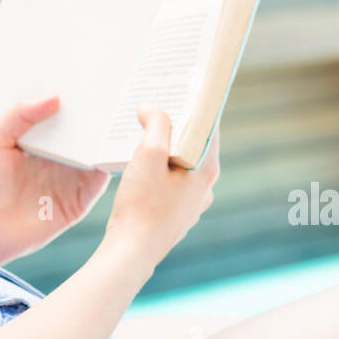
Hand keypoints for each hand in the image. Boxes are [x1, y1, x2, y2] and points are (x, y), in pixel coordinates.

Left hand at [0, 94, 110, 264]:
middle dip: (103, 118)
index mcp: (44, 143)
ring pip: (100, 155)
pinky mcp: (80, 201)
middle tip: (120, 92)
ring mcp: (73, 180)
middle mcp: (62, 160)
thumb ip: (20, 115)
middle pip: (89, 135)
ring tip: (126, 116)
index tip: (96, 79)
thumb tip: (55, 97)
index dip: (80, 102)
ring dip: (111, 140)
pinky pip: (101, 181)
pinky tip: (117, 149)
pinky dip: (111, 166)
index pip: (68, 119)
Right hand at [103, 106, 219, 275]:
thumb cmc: (142, 205)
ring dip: (164, 148)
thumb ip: (156, 125)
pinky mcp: (175, 213)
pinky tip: (137, 166)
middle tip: (155, 105)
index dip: (196, 103)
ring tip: (141, 133)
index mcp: (206, 168)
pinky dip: (157, 169)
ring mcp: (191, 203)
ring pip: (180, 163)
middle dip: (175, 124)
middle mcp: (204, 186)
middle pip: (193, 143)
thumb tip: (153, 108)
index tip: (183, 86)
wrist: (130, 253)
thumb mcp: (148, 154)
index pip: (208, 124)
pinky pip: (170, 182)